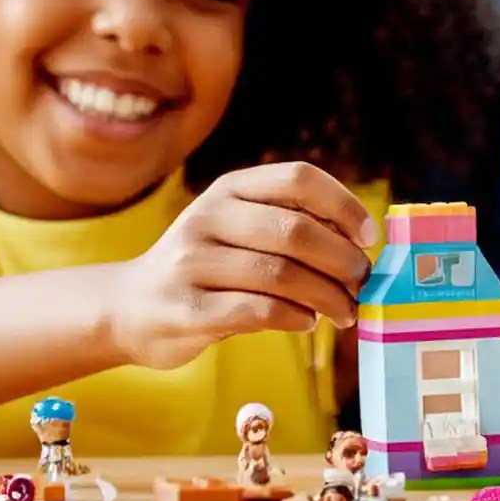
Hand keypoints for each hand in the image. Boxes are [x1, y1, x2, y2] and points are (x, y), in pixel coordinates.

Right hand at [109, 162, 377, 368]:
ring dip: (328, 296)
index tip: (369, 237)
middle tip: (363, 284)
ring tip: (345, 311)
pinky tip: (306, 322)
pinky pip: (260, 310)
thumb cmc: (208, 269)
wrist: (130, 308)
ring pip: (283, 275)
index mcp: (230, 190)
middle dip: (343, 261)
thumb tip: (362, 244)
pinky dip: (296, 317)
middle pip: (297, 231)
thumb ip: (288, 225)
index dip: (344, 205)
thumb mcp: (238, 229)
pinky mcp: (188, 308)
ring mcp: (193, 262)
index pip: (299, 178)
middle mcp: (208, 217)